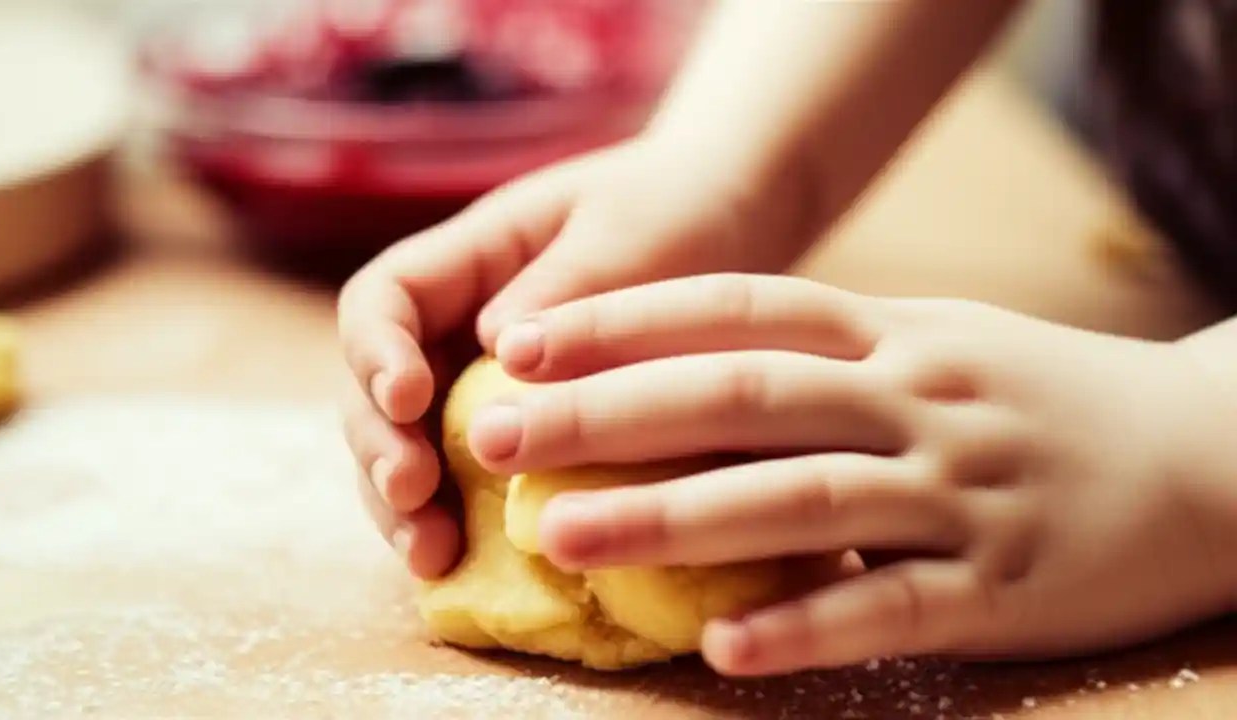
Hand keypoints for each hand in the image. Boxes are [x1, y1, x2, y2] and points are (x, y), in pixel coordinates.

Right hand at [338, 140, 816, 579]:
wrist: (731, 222)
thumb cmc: (678, 210)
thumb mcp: (628, 235)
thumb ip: (564, 287)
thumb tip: (494, 348)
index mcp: (473, 257)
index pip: (384, 300)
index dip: (376, 352)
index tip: (406, 398)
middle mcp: (459, 324)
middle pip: (378, 389)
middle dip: (381, 445)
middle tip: (411, 496)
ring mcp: (483, 381)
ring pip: (412, 446)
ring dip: (407, 503)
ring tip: (431, 555)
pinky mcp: (522, 431)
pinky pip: (469, 477)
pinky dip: (458, 520)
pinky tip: (464, 565)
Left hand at [467, 273, 1236, 674]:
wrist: (1210, 451)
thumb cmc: (1039, 400)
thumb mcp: (937, 346)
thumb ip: (828, 356)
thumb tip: (683, 375)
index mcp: (894, 333)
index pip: (739, 309)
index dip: (623, 319)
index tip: (521, 340)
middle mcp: (918, 397)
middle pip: (743, 395)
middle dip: (610, 412)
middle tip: (498, 433)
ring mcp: (960, 490)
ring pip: (798, 498)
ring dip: (671, 515)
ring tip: (563, 534)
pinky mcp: (1002, 586)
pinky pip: (888, 606)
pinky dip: (800, 623)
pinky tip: (718, 643)